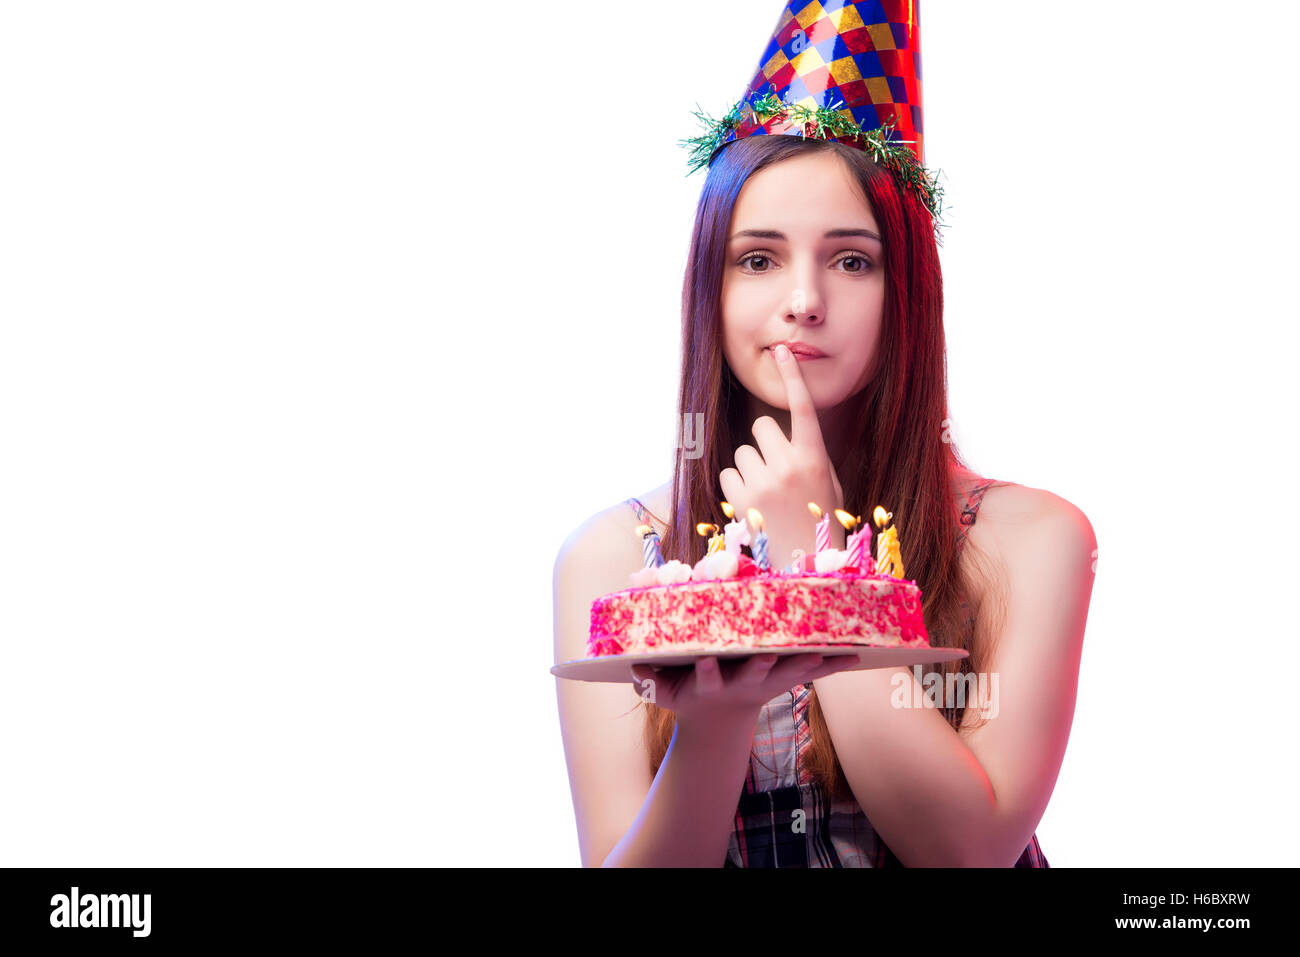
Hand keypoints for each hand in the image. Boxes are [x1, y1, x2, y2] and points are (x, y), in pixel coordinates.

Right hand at [630, 652, 861, 724]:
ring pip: (791, 671)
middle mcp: (742, 685)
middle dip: (761, 665)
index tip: (705, 663)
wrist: (718, 720)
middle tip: (766, 655)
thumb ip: (648, 677)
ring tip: (832, 650)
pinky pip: (813, 672)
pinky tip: (857, 654)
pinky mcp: (786, 679)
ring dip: (810, 662)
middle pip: (754, 675)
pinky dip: (833, 663)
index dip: (706, 672)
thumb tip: (631, 664)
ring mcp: (767, 683)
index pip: (707, 678)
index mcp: (711, 685)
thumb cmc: (688, 694)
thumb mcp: (664, 691)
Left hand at [720, 344, 844, 567]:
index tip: (783, 349)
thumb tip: (779, 433)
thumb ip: (806, 454)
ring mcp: (765, 483)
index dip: (793, 376)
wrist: (808, 562)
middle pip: (761, 427)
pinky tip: (753, 504)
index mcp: (815, 458)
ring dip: (750, 468)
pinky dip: (736, 486)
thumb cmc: (819, 519)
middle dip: (764, 442)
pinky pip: (729, 474)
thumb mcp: (827, 482)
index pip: (803, 407)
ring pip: (742, 452)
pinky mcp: (742, 500)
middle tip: (775, 468)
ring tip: (768, 494)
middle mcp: (790, 466)